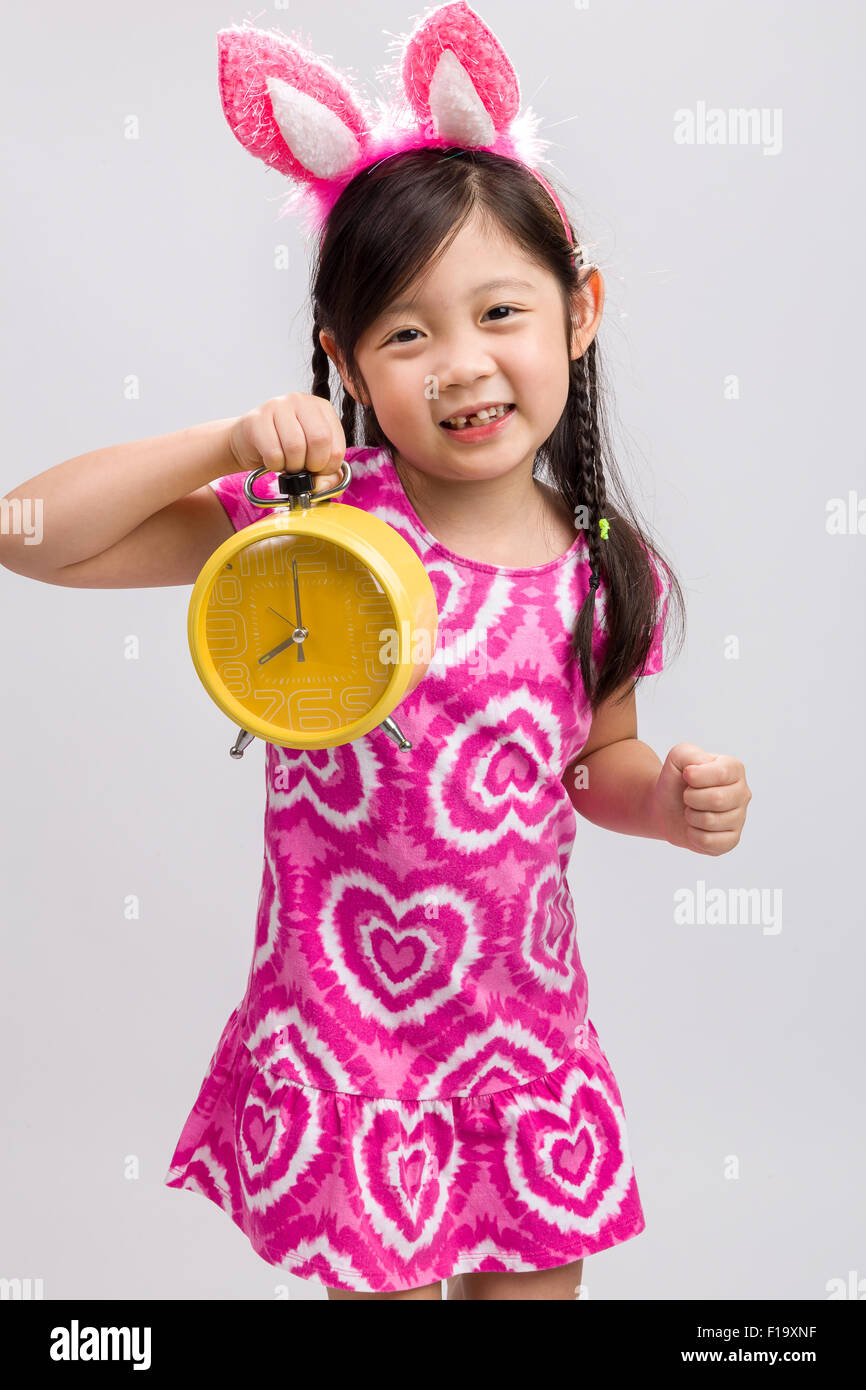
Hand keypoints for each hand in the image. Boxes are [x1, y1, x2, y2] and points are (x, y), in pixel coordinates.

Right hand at [228, 392, 345, 491]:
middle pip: (320, 439)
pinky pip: (273, 452)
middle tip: (302, 468)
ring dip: (291, 466)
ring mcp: (278, 406)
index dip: (328, 467)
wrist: (246, 441)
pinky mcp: (257, 419)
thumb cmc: (284, 448)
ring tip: (286, 462)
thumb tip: (322, 485)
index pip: (337, 446)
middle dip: (312, 464)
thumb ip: (327, 475)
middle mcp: (302, 401)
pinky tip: (272, 459)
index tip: (317, 470)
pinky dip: (274, 465)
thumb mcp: (312, 458)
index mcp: (322, 408)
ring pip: (295, 446)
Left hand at [650, 742, 751, 854]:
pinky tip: (694, 827)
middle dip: (691, 798)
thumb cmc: (676, 780)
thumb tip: (695, 771)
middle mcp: (742, 793)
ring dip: (691, 816)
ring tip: (691, 810)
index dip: (696, 777)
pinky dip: (693, 835)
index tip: (686, 776)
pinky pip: (710, 842)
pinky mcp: (731, 840)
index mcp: (734, 769)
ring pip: (711, 822)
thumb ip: (688, 754)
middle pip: (718, 799)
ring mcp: (739, 818)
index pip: (721, 774)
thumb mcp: (678, 757)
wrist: (665, 806)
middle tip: (687, 796)